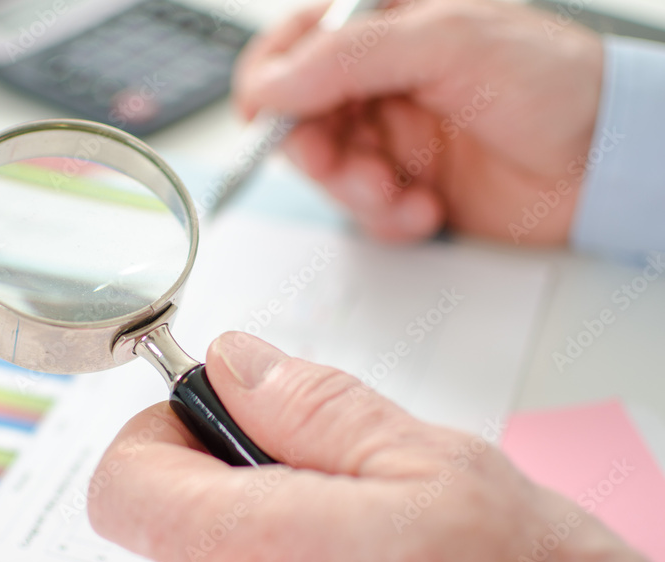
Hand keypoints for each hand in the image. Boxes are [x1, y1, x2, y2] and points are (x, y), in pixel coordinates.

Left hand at [88, 332, 657, 561]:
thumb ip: (311, 406)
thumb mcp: (428, 462)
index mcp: (254, 554)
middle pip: (184, 528)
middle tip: (339, 485)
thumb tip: (232, 364)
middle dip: (244, 487)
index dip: (158, 436)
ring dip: (284, 543)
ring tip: (376, 549)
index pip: (123, 485)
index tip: (213, 420)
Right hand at [233, 0, 603, 245]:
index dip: (270, 86)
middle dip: (318, 153)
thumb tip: (273, 84)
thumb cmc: (553, 83)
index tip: (272, 119)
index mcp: (383, 26)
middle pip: (298, 120)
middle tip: (349, 167)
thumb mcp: (447, 43)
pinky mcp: (406, 186)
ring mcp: (391, 137)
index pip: (292, 50)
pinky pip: (362, 213)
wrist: (607, 163)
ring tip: (399, 191)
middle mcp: (380, 82)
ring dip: (356, 191)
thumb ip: (350, 58)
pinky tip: (427, 207)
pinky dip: (388, 218)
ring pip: (327, 173)